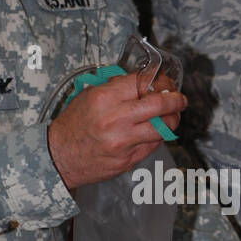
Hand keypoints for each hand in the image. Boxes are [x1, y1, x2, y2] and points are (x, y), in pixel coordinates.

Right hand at [48, 73, 185, 189]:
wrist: (60, 156)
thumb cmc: (73, 125)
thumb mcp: (89, 96)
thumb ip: (116, 88)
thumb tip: (144, 82)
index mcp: (105, 99)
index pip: (143, 82)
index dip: (161, 81)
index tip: (167, 82)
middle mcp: (116, 120)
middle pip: (160, 104)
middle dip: (176, 99)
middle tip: (180, 99)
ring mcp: (124, 142)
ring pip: (163, 128)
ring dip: (172, 120)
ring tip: (171, 116)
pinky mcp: (128, 159)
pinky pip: (153, 145)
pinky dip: (158, 136)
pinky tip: (154, 132)